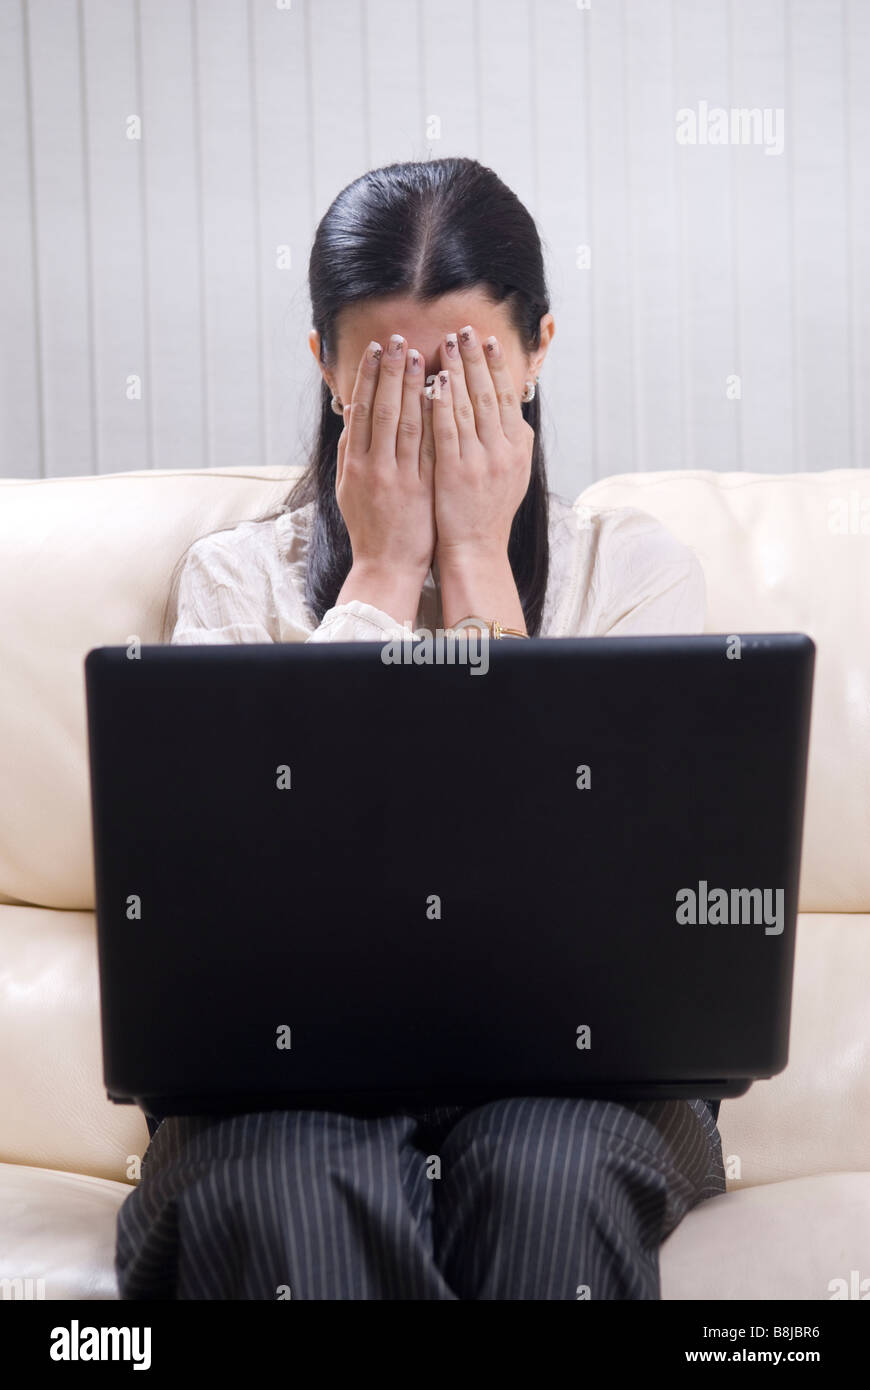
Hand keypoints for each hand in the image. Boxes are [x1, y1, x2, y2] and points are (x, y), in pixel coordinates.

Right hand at [334, 335, 434, 623]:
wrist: (387, 566)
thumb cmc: (370, 527)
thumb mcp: (348, 488)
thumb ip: (349, 452)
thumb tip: (351, 414)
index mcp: (354, 464)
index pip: (360, 410)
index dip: (368, 376)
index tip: (376, 349)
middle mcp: (373, 467)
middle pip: (382, 409)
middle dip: (390, 371)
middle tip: (399, 339)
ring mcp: (399, 478)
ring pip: (406, 424)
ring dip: (413, 387)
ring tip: (420, 356)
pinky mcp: (422, 490)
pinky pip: (429, 449)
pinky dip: (434, 420)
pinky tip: (442, 396)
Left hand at [428, 326, 534, 564]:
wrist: (476, 549)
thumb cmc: (487, 511)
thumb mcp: (511, 473)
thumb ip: (509, 439)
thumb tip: (509, 405)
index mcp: (518, 447)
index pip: (507, 396)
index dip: (497, 365)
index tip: (488, 339)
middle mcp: (503, 450)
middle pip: (489, 393)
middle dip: (477, 358)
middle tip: (465, 329)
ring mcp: (480, 461)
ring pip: (469, 405)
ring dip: (458, 371)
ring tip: (448, 343)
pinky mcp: (455, 471)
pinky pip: (447, 429)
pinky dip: (442, 402)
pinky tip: (434, 381)